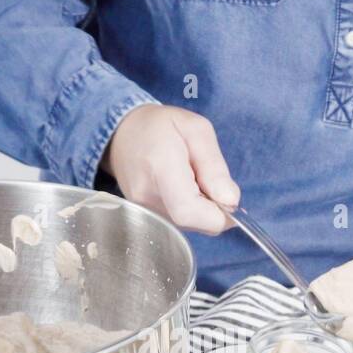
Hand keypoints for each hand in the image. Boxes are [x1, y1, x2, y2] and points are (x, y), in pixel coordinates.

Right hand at [101, 105, 239, 234]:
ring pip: (189, 226)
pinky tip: (182, 190)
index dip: (217, 214)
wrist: (122, 134)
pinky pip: (179, 223)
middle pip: (193, 222)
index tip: (227, 198)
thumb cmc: (161, 126)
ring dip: (201, 210)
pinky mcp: (145, 217)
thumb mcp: (197, 130)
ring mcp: (143, 209)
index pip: (189, 211)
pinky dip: (190, 211)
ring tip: (191, 181)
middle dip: (213, 209)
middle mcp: (147, 195)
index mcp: (160, 167)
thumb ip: (214, 166)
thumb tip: (231, 201)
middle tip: (208, 180)